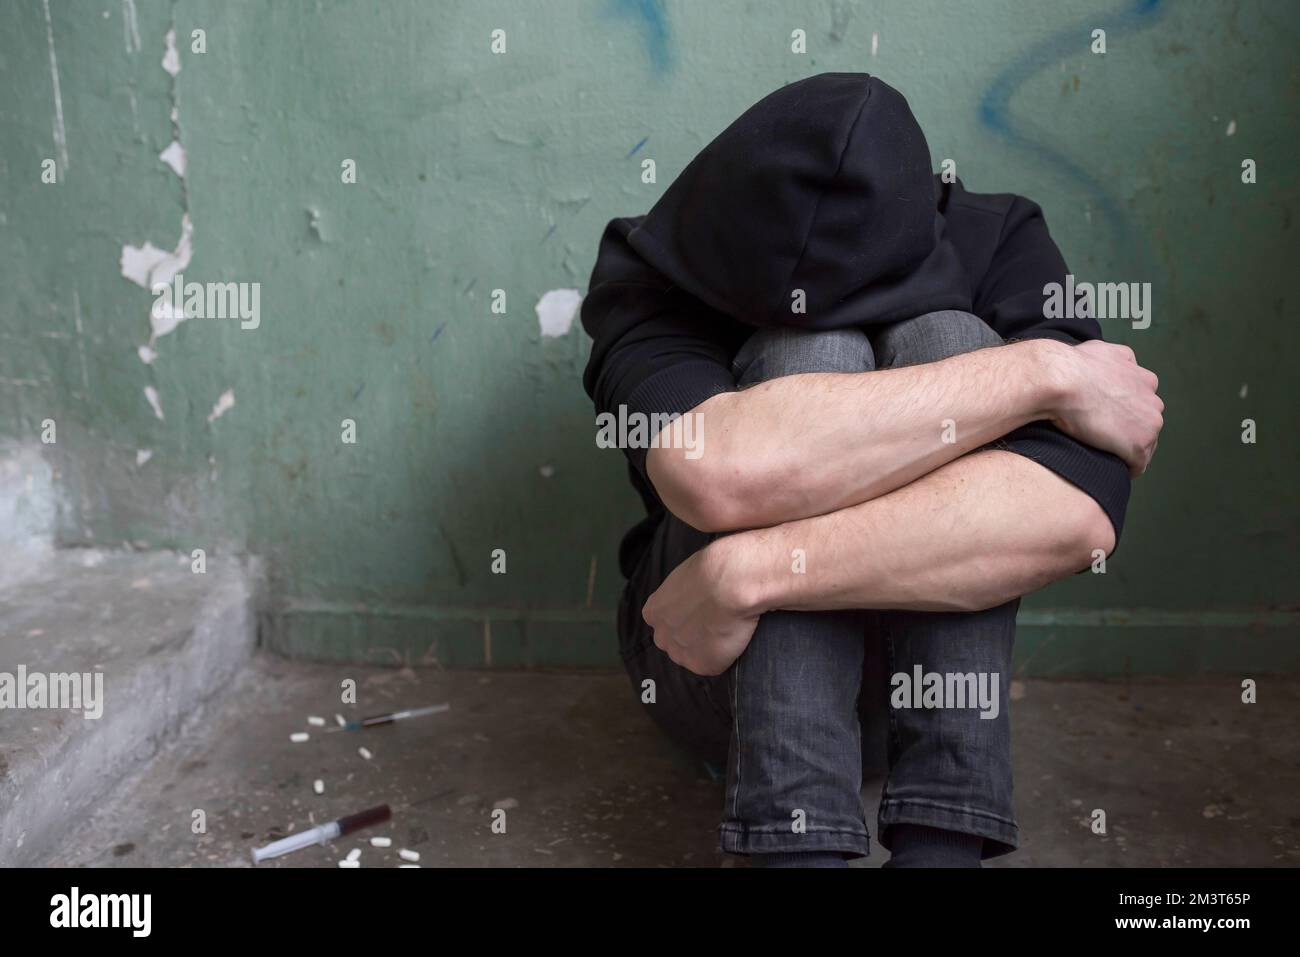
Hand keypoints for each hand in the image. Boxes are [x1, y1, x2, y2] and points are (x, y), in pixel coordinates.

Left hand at [642, 538, 762, 676]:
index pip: (664, 623)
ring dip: (708, 647)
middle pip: (674, 643)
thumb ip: (681, 595)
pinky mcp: (703, 665)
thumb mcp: (685, 576)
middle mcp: (662, 636)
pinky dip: (726, 654)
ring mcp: (681, 654)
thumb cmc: (712, 570)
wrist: (731, 582)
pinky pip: (716, 664)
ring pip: (694, 656)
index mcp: (653, 612)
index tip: (699, 612)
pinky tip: (734, 634)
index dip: (684, 618)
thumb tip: (694, 597)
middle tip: (714, 622)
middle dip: (691, 637)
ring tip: (727, 627)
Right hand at [1048, 340, 1163, 476]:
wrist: (1060, 381)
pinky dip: (1129, 468)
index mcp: (1143, 377)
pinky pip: (1139, 463)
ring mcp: (1148, 422)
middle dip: (1131, 428)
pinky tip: (1116, 469)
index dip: (1126, 411)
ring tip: (1111, 456)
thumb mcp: (1100, 350)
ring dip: (1130, 449)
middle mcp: (1152, 398)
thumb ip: (1114, 358)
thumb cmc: (1071, 365)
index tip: (1110, 418)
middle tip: (1106, 436)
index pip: (1143, 400)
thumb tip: (1109, 361)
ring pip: (1147, 443)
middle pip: (1147, 420)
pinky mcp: (1137, 445)